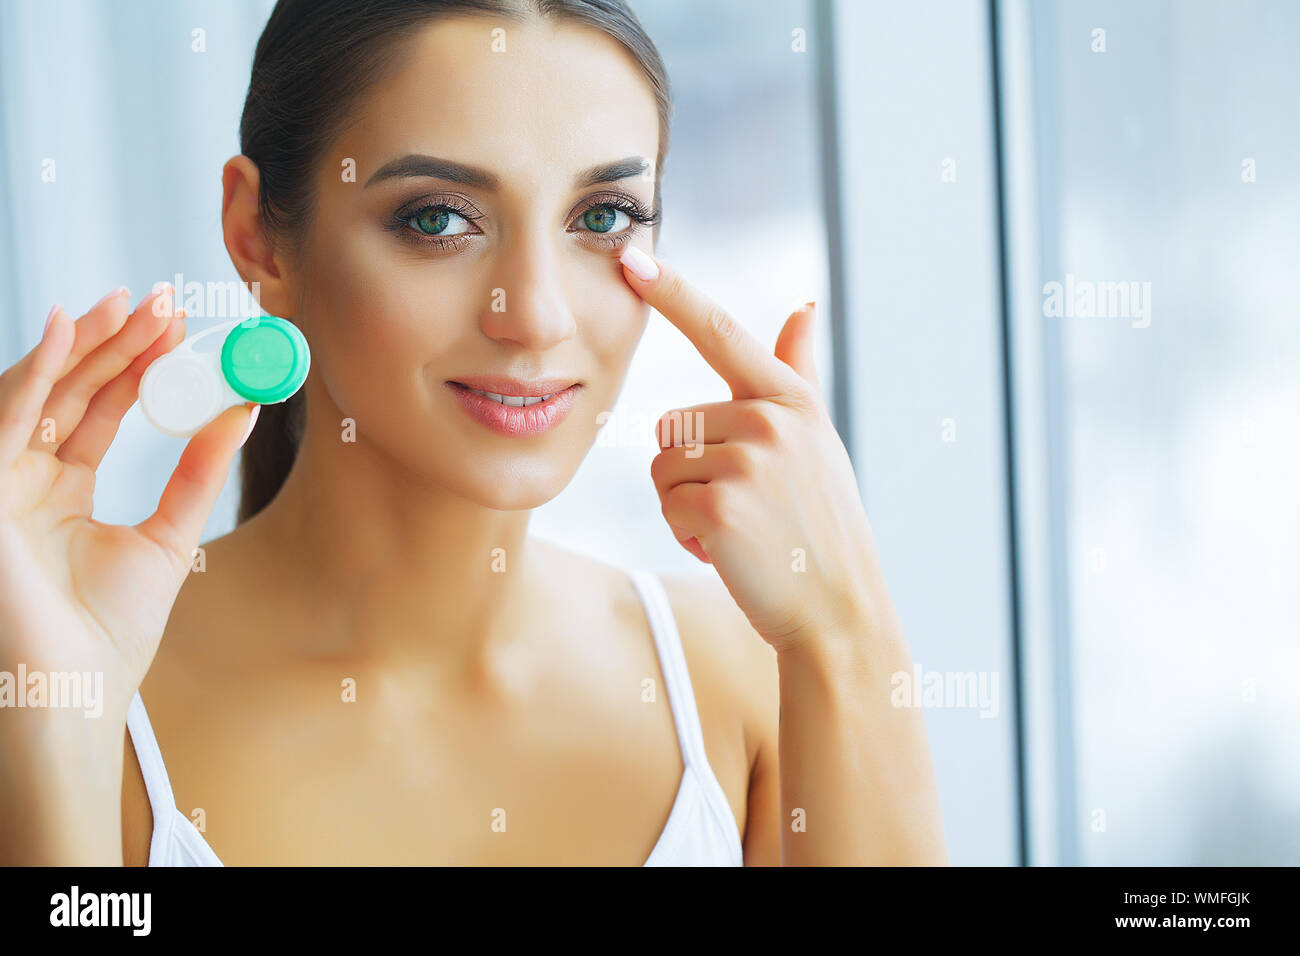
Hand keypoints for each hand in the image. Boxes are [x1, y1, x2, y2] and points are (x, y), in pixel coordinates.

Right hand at [0, 287, 257, 718]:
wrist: (74, 696)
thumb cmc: (107, 635)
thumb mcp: (167, 538)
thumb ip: (197, 474)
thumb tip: (240, 413)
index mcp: (59, 493)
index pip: (95, 410)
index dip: (134, 365)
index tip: (178, 328)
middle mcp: (21, 481)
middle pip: (67, 392)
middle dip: (114, 343)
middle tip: (161, 302)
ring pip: (37, 394)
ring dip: (83, 347)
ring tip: (129, 307)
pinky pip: (6, 421)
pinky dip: (36, 373)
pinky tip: (70, 332)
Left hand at [620, 247, 894, 650]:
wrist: (838, 609)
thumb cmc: (821, 524)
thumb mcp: (817, 441)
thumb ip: (797, 374)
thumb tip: (804, 307)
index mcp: (790, 400)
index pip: (721, 333)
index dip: (675, 293)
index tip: (632, 258)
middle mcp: (769, 420)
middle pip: (672, 424)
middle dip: (690, 469)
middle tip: (744, 506)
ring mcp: (746, 461)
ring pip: (664, 465)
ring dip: (686, 503)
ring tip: (741, 527)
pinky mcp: (719, 505)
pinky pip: (666, 504)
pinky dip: (686, 533)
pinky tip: (731, 551)